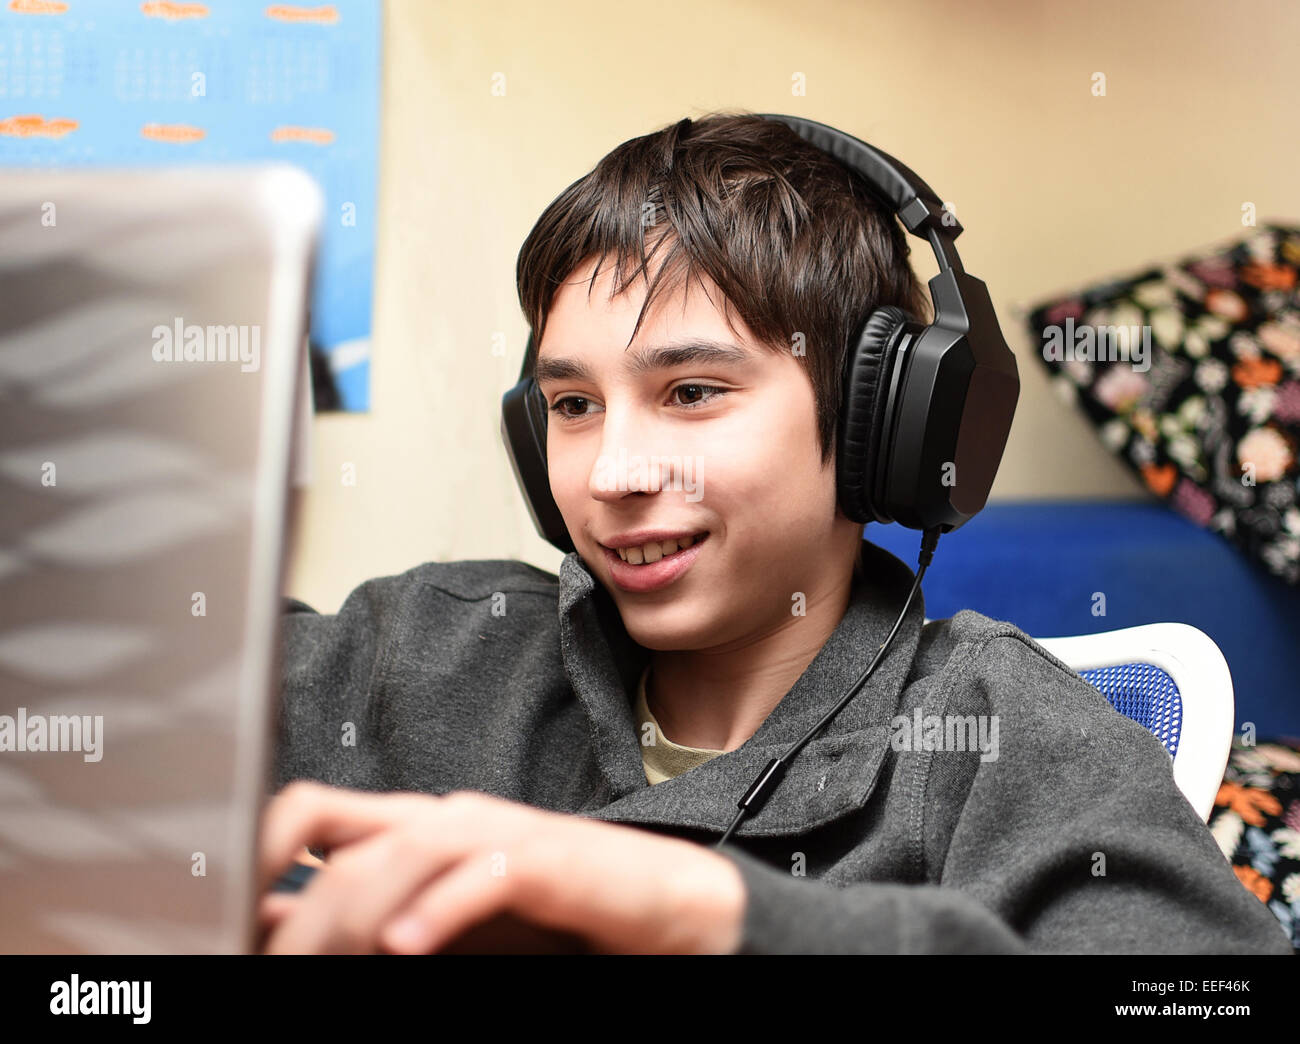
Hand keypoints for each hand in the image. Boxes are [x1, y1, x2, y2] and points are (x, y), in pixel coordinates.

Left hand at [256, 781, 747, 953]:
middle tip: (278, 964)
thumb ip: (369, 916)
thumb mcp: (440, 920)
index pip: (311, 811)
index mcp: (412, 827)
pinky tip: (408, 947)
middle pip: (348, 843)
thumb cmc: (549, 912)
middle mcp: (445, 819)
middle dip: (304, 911)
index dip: (257, 847)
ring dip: (359, 914)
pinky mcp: (546, 860)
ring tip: (332, 961)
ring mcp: (496, 833)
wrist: (652, 902)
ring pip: (406, 854)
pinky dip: (441, 911)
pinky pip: (484, 875)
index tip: (227, 907)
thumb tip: (282, 922)